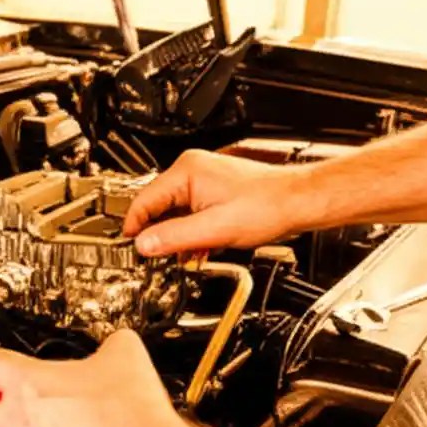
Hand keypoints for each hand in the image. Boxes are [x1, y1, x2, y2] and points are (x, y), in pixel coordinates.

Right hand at [124, 150, 312, 255]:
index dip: (134, 228)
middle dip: (160, 234)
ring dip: (178, 235)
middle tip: (162, 256)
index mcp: (186, 172)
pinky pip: (189, 212)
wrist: (295, 202)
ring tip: (190, 252)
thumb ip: (174, 237)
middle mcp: (191, 169)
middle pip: (157, 207)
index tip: (130, 247)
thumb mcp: (213, 229)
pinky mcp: (211, 189)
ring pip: (174, 212)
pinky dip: (191, 230)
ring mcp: (202, 178)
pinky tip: (202, 245)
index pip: (143, 201)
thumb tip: (144, 244)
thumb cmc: (266, 206)